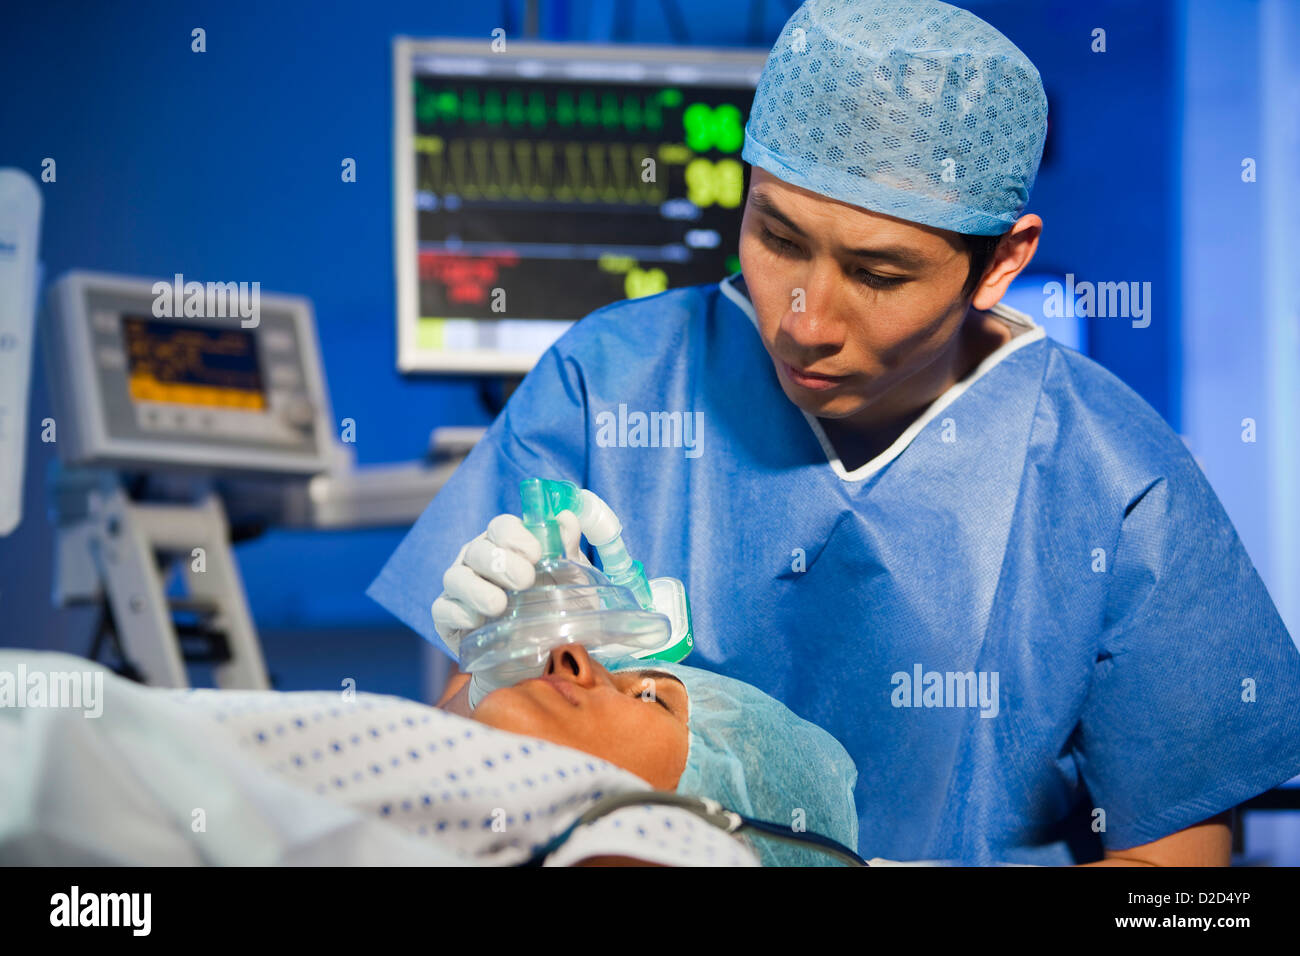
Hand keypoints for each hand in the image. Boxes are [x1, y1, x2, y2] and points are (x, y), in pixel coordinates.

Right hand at [431, 510, 586, 656]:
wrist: (542, 660)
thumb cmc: (555, 611)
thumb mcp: (571, 583)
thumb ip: (567, 551)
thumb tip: (566, 519)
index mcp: (507, 546)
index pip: (501, 527)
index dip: (515, 536)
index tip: (536, 554)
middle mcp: (479, 561)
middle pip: (478, 550)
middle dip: (500, 563)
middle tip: (525, 581)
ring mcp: (461, 589)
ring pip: (455, 577)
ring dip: (476, 589)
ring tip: (498, 605)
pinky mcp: (448, 619)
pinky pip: (442, 610)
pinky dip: (458, 613)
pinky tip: (477, 622)